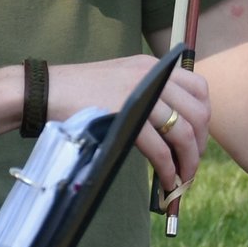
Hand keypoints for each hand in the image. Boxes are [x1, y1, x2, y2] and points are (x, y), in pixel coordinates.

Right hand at [50, 56, 210, 199]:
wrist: (42, 91)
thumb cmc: (77, 93)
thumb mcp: (120, 83)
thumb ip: (147, 96)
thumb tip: (172, 130)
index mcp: (154, 66)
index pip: (199, 88)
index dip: (204, 118)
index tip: (198, 139)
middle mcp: (153, 76)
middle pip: (197, 113)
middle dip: (200, 144)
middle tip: (192, 164)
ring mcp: (141, 95)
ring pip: (182, 132)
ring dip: (188, 161)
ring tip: (183, 180)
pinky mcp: (127, 117)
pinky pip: (159, 148)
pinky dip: (167, 168)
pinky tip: (166, 180)